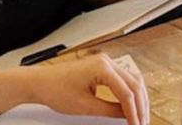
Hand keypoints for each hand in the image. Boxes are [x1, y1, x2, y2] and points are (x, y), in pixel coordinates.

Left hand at [31, 55, 149, 124]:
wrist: (39, 83)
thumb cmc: (55, 90)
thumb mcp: (85, 106)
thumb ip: (110, 111)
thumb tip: (126, 116)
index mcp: (102, 67)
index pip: (127, 93)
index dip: (134, 113)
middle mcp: (106, 61)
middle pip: (134, 84)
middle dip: (140, 106)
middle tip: (142, 124)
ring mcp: (104, 63)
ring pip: (132, 80)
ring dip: (137, 99)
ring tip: (139, 117)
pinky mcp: (101, 68)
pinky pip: (122, 79)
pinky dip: (129, 93)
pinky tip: (131, 106)